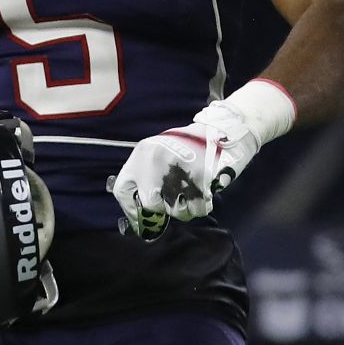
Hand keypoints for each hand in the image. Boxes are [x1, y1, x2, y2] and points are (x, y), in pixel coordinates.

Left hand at [111, 105, 259, 239]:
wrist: (221, 128)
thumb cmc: (188, 144)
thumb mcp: (159, 151)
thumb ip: (146, 175)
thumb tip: (140, 209)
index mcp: (143, 152)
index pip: (123, 190)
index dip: (131, 209)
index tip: (141, 216)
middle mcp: (156, 160)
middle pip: (149, 203)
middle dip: (161, 209)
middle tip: (172, 203)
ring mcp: (178, 169)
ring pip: (174, 209)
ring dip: (183, 209)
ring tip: (191, 194)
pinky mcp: (200, 178)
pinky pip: (196, 209)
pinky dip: (200, 207)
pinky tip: (203, 194)